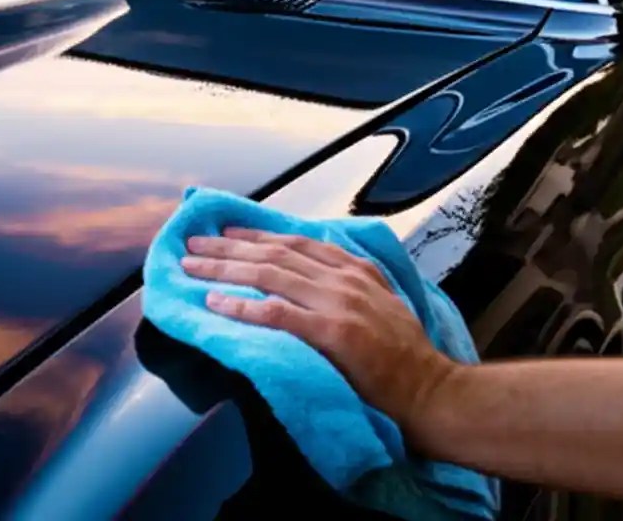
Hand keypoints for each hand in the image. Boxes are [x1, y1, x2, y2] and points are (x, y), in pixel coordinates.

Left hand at [181, 228, 458, 432]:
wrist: (431, 391)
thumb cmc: (406, 356)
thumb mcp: (382, 303)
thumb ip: (350, 286)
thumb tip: (313, 276)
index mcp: (355, 270)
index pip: (297, 242)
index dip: (257, 234)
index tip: (227, 231)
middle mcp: (343, 279)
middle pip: (274, 253)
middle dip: (228, 246)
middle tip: (193, 244)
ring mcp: (337, 304)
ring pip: (269, 276)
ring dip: (224, 269)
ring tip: (191, 267)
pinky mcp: (332, 333)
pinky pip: (276, 314)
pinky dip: (241, 306)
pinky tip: (214, 303)